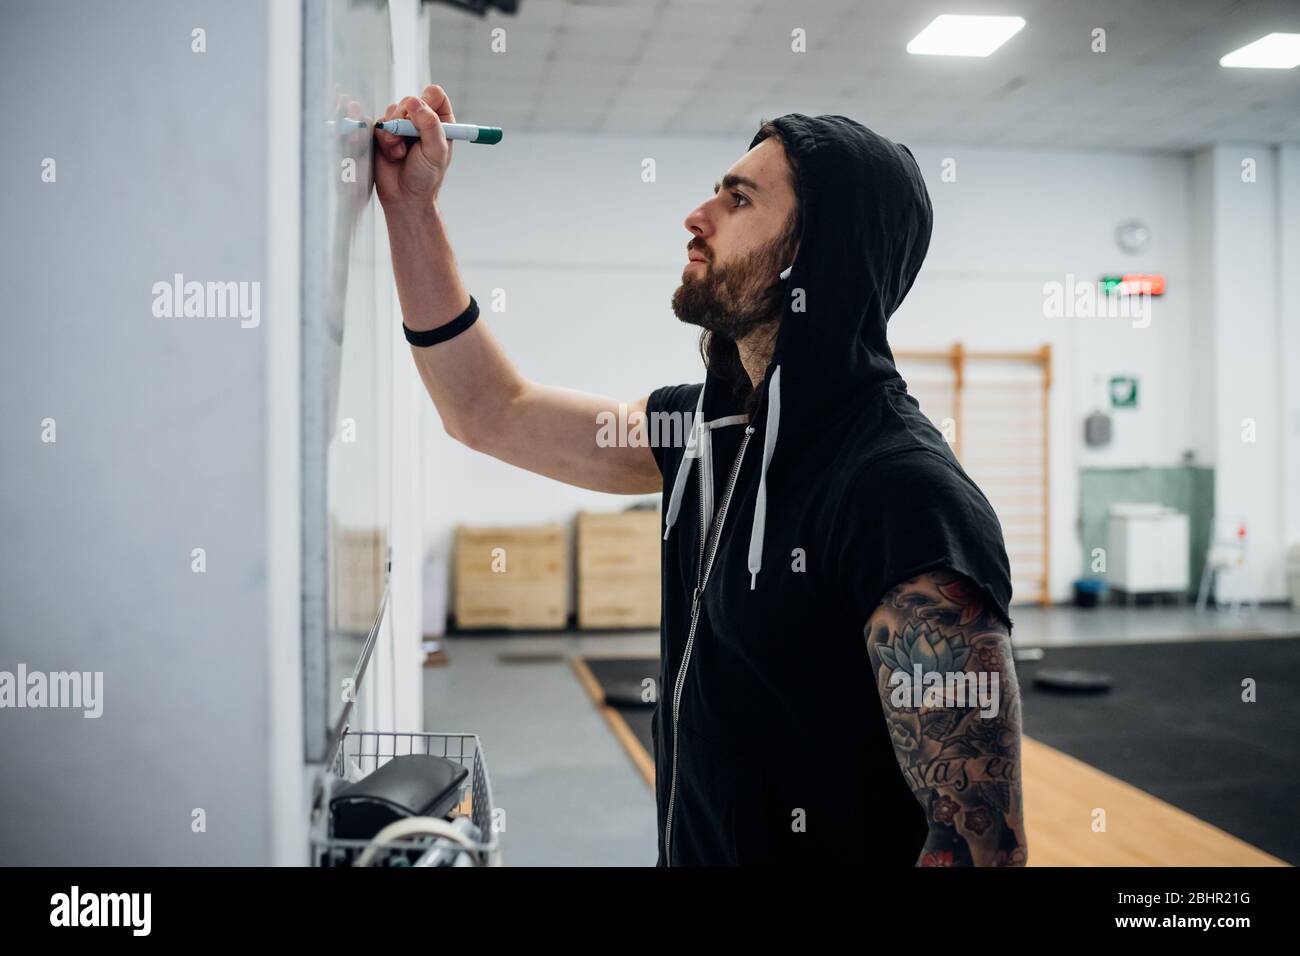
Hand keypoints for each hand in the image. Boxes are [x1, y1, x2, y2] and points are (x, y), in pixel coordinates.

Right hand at [374, 85, 454, 211]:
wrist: (404, 198)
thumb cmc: (425, 178)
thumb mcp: (436, 151)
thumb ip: (430, 124)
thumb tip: (415, 101)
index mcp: (440, 121)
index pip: (434, 94)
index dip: (427, 100)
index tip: (423, 116)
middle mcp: (420, 120)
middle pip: (410, 100)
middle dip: (406, 120)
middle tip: (408, 142)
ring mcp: (401, 126)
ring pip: (391, 111)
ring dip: (394, 133)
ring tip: (400, 154)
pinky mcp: (384, 133)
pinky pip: (378, 124)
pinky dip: (383, 139)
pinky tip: (391, 154)